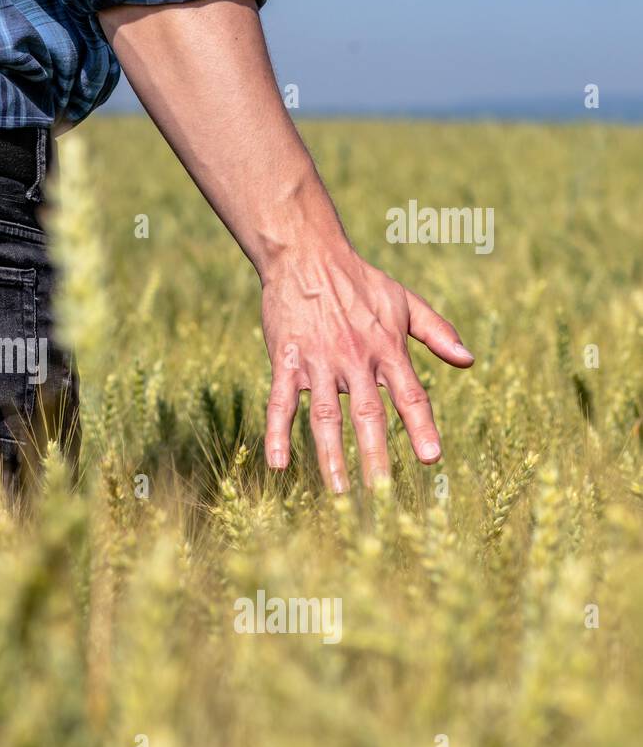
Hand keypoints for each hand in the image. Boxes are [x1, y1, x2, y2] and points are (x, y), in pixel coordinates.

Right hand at [259, 241, 473, 491]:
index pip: (410, 395)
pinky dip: (278, 433)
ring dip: (331, 455)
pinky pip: (281, 402)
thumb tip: (468, 361)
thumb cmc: (358, 279)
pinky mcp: (286, 361)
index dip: (421, 428)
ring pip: (325, 416)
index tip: (432, 460)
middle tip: (383, 492)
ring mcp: (318, 362)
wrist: (306, 255)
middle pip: (367, 414)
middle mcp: (354, 359)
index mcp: (386, 349)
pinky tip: (278, 463)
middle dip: (376, 454)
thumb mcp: (404, 300)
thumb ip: (437, 331)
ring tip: (338, 491)